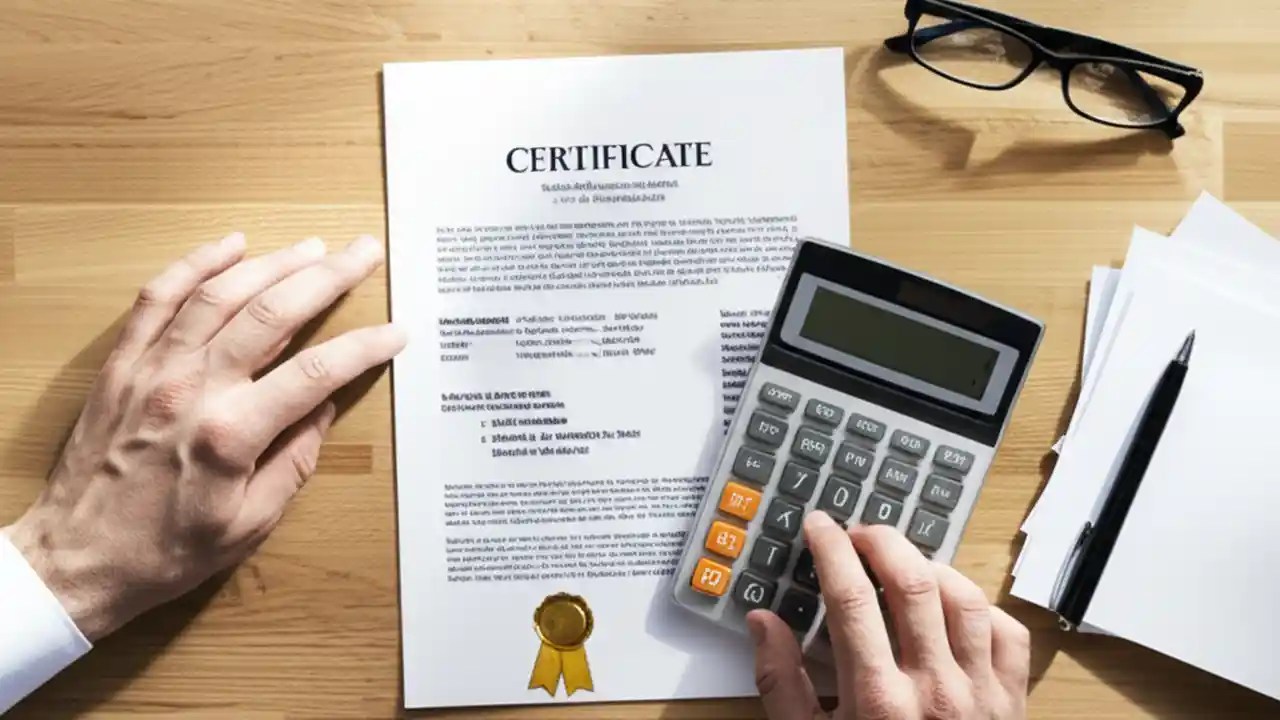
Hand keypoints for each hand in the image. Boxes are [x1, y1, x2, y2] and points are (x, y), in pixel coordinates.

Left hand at [1, 233, 404, 641]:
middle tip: (363, 252)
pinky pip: (158, 297)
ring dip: (272, 262)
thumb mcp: (249, 524)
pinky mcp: (122, 364)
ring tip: (313, 246)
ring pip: (220, 294)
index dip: (364, 347)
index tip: (395, 332)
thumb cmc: (165, 553)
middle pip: (273, 313)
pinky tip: (230, 245)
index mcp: (232, 434)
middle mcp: (192, 389)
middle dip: (327, 276)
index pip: (316, 372)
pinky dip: (195, 264)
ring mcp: (152, 369)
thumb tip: (324, 407)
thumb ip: (295, 460)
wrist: (74, 560)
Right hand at [747, 512, 1030, 719]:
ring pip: (964, 598)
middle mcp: (934, 689)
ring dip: (930, 566)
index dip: (831, 549)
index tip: (819, 525)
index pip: (851, 598)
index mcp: (877, 699)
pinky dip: (980, 607)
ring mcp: (981, 694)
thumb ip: (781, 685)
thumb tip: (763, 622)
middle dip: (881, 541)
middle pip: (912, 582)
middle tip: (858, 533)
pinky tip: (953, 605)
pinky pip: (1006, 633)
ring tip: (902, 561)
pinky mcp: (1012, 703)